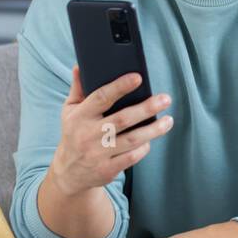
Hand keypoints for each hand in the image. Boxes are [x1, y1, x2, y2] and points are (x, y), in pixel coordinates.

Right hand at [49, 65, 173, 195]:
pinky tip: (152, 138)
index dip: (120, 86)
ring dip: (154, 129)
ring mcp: (98, 154)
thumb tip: (80, 66)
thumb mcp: (70, 111)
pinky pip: (132, 157)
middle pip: (122, 119)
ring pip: (132, 139)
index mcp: (79, 116)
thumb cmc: (74, 134)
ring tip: (168, 120)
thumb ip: (78, 89)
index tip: (138, 78)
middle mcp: (88, 135)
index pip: (101, 98)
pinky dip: (144, 147)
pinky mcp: (107, 169)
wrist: (69, 172)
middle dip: (146, 108)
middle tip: (165, 99)